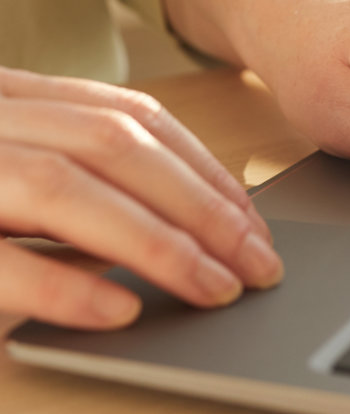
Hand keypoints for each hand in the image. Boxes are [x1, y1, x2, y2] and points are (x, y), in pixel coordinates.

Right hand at [0, 67, 281, 328]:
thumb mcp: (11, 184)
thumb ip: (82, 190)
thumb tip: (191, 232)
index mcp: (5, 102)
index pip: (126, 118)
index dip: (203, 169)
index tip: (255, 223)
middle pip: (110, 145)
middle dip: (201, 209)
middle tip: (260, 267)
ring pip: (62, 186)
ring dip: (156, 243)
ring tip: (217, 291)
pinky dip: (62, 285)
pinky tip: (120, 311)